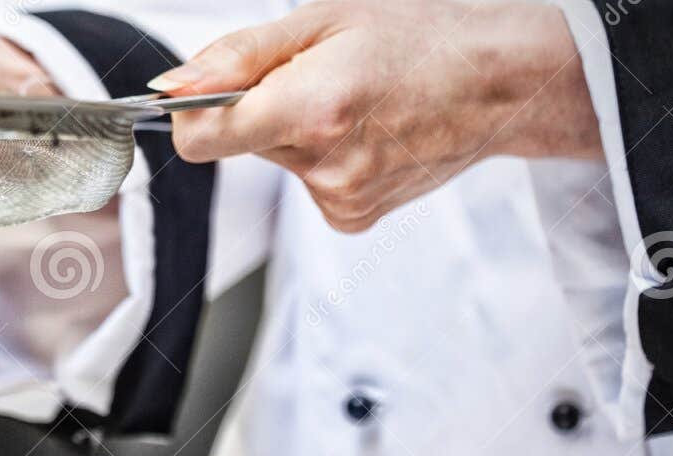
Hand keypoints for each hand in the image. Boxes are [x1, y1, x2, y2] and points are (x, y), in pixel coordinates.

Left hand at [151, 0, 601, 231]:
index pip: (201, 139)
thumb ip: (236, 57)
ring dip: (298, 134)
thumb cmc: (419, 40)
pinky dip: (324, 159)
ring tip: (353, 104)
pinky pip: (308, 185)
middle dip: (261, 111)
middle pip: (241, 146)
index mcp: (312, 107)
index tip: (205, 94)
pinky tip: (367, 134)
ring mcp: (340, 197)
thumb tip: (173, 87)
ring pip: (277, 163)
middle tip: (317, 79)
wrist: (499, 83)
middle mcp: (325, 163)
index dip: (191, 115)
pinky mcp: (352, 217)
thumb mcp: (322, 20)